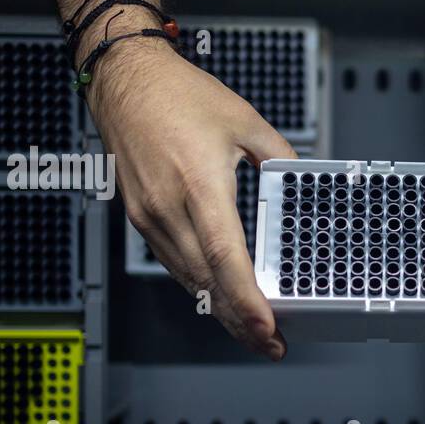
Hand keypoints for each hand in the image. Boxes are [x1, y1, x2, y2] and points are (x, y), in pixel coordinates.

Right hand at [90, 38, 294, 359]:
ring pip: (189, 279)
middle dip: (240, 320)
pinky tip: (218, 298)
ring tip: (251, 332)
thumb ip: (279, 157)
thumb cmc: (178, 94)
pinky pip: (174, 263)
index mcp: (199, 184)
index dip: (247, 299)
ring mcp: (150, 216)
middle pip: (207, 281)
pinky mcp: (141, 217)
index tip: (268, 327)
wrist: (123, 79)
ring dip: (219, 310)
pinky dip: (200, 286)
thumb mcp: (245, 120)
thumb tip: (301, 183)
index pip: (225, 256)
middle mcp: (169, 208)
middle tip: (271, 344)